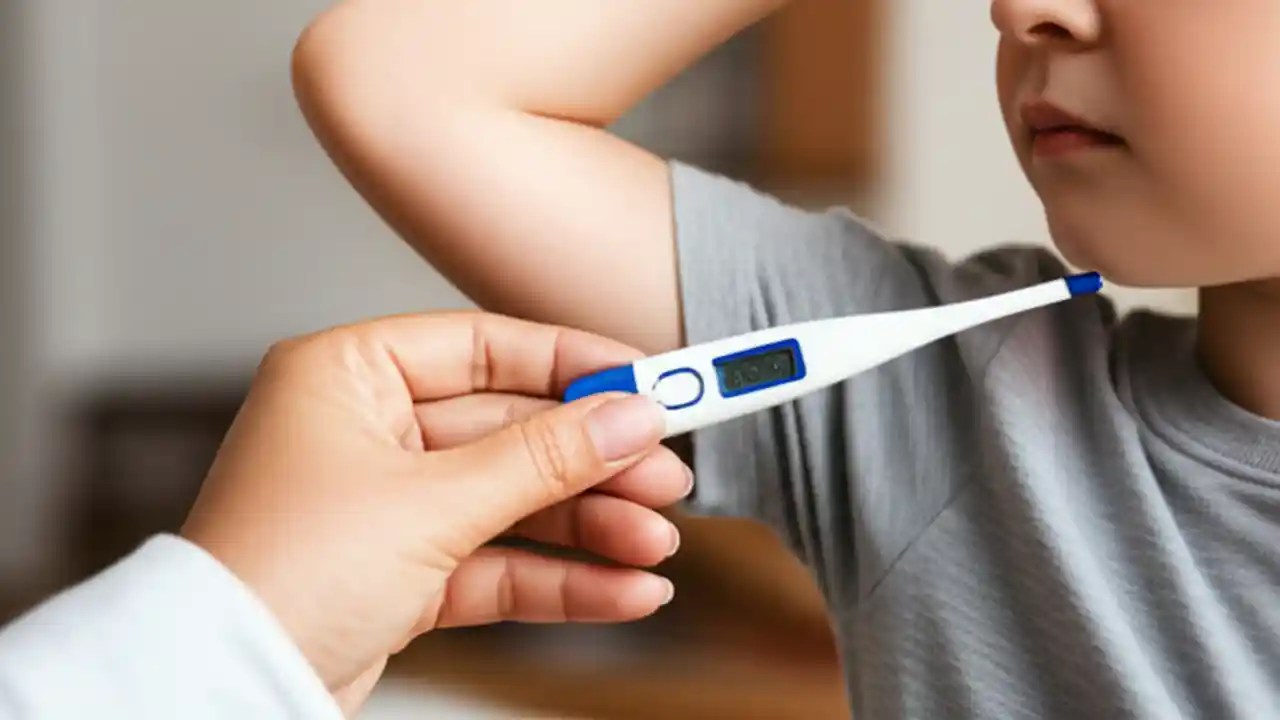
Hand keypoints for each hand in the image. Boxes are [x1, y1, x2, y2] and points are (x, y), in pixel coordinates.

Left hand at [180, 312, 688, 713]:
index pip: (485, 348)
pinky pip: (496, 563)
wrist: (222, 687)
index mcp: (349, 376)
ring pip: (511, 503)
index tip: (648, 381)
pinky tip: (625, 590)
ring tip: (658, 545)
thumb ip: (541, 458)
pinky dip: (559, 579)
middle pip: (510, 432)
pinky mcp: (401, 574)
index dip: (573, 366)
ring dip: (588, 527)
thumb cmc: (283, 573)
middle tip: (668, 474)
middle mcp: (366, 432)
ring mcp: (385, 506)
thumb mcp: (432, 503)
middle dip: (593, 462)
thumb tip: (629, 418)